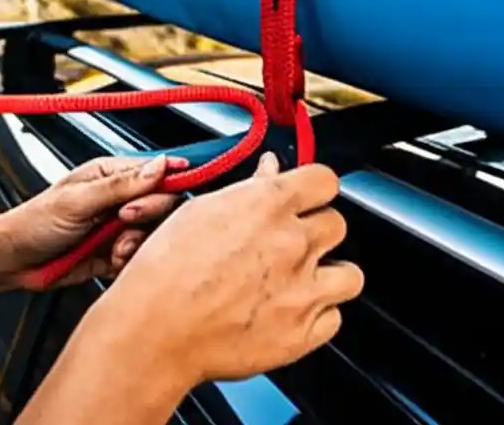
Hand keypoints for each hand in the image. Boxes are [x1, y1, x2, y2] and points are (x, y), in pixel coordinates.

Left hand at [0, 154, 187, 289]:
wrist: (13, 261)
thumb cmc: (33, 223)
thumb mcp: (78, 200)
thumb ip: (121, 185)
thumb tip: (159, 166)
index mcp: (110, 176)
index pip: (155, 173)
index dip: (166, 183)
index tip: (168, 194)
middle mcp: (118, 199)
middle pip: (161, 204)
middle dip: (147, 215)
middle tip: (124, 219)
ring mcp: (118, 227)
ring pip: (153, 234)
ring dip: (136, 242)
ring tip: (115, 245)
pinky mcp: (116, 253)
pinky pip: (139, 257)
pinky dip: (128, 261)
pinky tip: (111, 259)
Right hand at [87, 153, 362, 386]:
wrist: (153, 331)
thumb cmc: (164, 273)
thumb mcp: (200, 212)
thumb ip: (248, 189)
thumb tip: (271, 171)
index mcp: (268, 205)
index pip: (325, 181)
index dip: (315, 190)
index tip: (307, 199)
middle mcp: (293, 244)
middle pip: (337, 225)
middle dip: (316, 233)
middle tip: (289, 245)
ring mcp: (302, 290)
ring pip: (350, 274)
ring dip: (329, 276)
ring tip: (301, 281)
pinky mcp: (302, 333)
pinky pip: (334, 318)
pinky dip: (318, 317)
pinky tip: (291, 311)